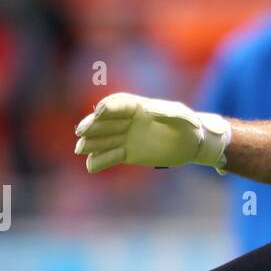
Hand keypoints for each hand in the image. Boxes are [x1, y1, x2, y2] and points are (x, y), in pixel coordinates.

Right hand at [74, 93, 230, 173]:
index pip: (118, 104)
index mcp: (138, 106)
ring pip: (104, 139)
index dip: (108, 107)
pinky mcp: (127, 153)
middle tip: (81, 131)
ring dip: (91, 143)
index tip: (99, 112)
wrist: (190, 143)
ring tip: (80, 149)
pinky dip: (100, 161)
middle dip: (93, 126)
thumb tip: (151, 112)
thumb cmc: (187, 125)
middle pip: (105, 122)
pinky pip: (111, 157)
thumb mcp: (181, 117)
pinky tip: (90, 166)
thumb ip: (166, 113)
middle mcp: (127, 121)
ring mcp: (125, 137)